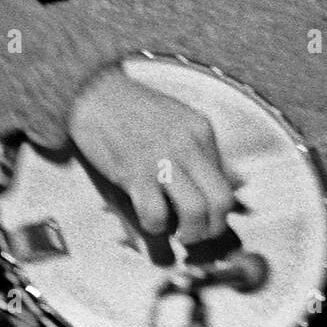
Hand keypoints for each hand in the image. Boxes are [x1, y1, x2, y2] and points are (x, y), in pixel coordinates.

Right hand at [68, 66, 235, 243]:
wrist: (95, 93)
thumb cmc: (134, 111)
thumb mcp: (178, 121)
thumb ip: (199, 150)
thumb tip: (231, 182)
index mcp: (202, 132)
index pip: (228, 181)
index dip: (219, 208)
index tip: (206, 216)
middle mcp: (189, 145)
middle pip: (222, 201)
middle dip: (214, 228)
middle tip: (198, 233)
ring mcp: (163, 159)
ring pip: (196, 212)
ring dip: (189, 233)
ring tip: (178, 234)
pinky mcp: (135, 172)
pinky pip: (156, 215)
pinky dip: (155, 227)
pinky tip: (149, 220)